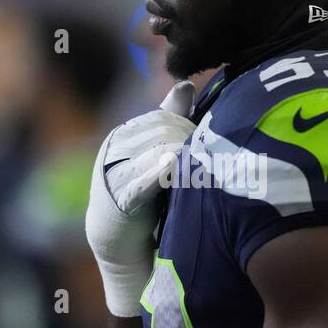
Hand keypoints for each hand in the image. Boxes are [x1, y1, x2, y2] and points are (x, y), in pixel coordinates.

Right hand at [86, 81, 195, 315]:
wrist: (120, 244)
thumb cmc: (147, 196)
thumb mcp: (159, 155)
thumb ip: (171, 120)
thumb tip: (186, 83)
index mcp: (127, 134)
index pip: (162, 117)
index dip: (189, 126)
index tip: (209, 140)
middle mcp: (116, 148)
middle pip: (160, 131)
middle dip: (190, 140)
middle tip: (213, 155)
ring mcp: (114, 172)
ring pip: (155, 151)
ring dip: (183, 156)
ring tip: (206, 164)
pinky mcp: (118, 198)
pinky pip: (142, 181)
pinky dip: (162, 174)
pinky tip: (179, 173)